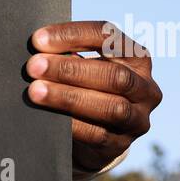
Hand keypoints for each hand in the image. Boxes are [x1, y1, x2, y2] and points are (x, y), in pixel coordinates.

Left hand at [25, 20, 162, 174]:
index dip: (73, 35)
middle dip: (69, 69)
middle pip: (114, 75)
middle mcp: (145, 88)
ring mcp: (137, 119)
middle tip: (33, 66)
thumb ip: (70, 54)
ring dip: (68, 97)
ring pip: (110, 107)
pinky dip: (71, 124)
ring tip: (35, 91)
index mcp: (137, 59)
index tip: (38, 39)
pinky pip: (97, 135)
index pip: (109, 38)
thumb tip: (39, 48)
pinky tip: (48, 117)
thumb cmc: (85, 89)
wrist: (94, 136)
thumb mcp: (85, 67)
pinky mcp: (120, 145)